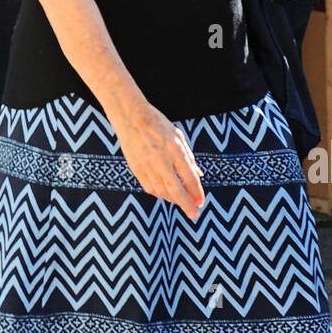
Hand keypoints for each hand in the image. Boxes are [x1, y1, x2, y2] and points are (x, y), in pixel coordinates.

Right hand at [111, 100, 204, 220]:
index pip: (188, 176)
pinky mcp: (136, 169)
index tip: (201, 202)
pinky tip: (166, 195)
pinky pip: (150, 188)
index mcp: (174, 148)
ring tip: (181, 202)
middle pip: (175, 189)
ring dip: (173, 200)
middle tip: (194, 214)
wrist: (130, 117)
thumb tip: (199, 175)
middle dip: (186, 204)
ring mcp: (147, 165)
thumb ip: (188, 157)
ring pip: (162, 191)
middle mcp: (161, 159)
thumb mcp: (178, 136)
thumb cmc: (157, 124)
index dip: (196, 191)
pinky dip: (160, 194)